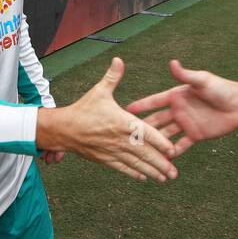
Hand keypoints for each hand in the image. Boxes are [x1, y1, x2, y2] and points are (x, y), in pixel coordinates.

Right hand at [36, 57, 177, 182]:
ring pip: (135, 163)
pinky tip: (144, 178)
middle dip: (161, 163)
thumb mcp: (99, 91)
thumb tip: (118, 60)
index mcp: (122, 121)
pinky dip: (134, 173)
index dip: (160, 142)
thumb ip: (112, 77)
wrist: (63, 128)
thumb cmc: (83, 109)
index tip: (172, 150)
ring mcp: (112, 151)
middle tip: (174, 173)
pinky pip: (122, 167)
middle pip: (144, 153)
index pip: (146, 133)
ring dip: (151, 172)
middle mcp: (119, 138)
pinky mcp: (105, 159)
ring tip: (164, 179)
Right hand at [126, 60, 237, 157]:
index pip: (155, 101)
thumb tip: (172, 63)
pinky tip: (162, 159)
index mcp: (177, 96)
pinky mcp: (195, 135)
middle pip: (156, 120)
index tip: (126, 109)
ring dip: (155, 142)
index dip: (141, 105)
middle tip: (127, 135)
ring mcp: (186, 123)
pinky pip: (181, 145)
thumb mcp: (202, 80)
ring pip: (166, 135)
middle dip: (143, 127)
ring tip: (141, 151)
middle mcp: (178, 110)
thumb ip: (186, 74)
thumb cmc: (222, 88)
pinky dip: (173, 152)